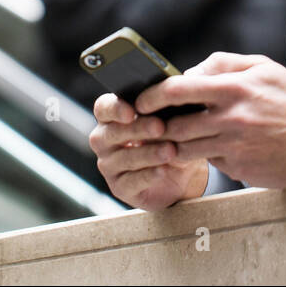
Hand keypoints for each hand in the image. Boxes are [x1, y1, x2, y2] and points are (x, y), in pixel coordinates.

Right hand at [89, 92, 209, 210]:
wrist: (181, 175)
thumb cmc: (169, 138)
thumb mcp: (168, 122)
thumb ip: (162, 111)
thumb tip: (170, 98)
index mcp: (111, 118)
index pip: (103, 108)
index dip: (115, 108)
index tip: (132, 111)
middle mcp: (104, 140)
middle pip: (113, 132)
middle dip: (138, 129)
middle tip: (160, 127)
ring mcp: (109, 165)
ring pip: (125, 158)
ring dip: (148, 153)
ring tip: (170, 150)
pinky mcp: (119, 188)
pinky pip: (132, 182)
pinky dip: (149, 175)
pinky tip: (163, 170)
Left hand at [135, 52, 285, 189]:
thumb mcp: (261, 68)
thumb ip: (222, 64)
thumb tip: (189, 71)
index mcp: (233, 88)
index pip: (177, 89)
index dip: (151, 96)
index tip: (140, 101)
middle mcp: (231, 118)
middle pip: (174, 125)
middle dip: (157, 126)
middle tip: (149, 125)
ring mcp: (234, 146)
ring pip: (185, 148)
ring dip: (174, 145)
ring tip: (171, 139)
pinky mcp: (240, 168)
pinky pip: (210, 161)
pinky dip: (205, 156)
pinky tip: (210, 149)